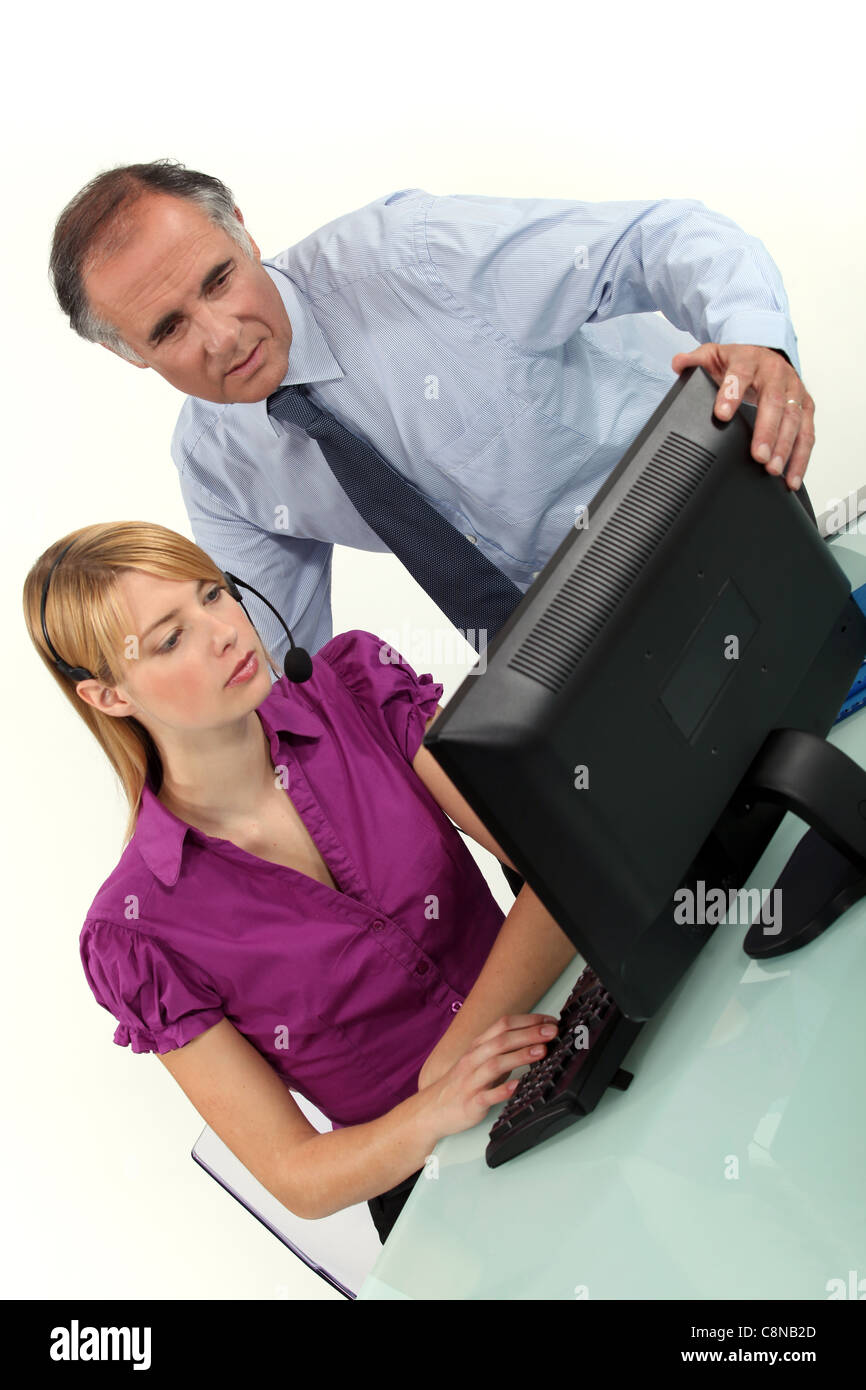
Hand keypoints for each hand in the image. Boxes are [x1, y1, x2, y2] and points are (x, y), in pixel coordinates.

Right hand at [418, 1014, 558, 1137]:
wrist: (431, 1110)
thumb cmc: (460, 1084)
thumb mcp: (478, 1061)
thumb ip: (501, 1051)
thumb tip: (532, 1041)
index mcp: (477, 1047)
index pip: (502, 1025)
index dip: (527, 1021)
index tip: (549, 1021)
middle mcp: (473, 1060)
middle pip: (501, 1041)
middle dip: (528, 1034)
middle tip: (552, 1032)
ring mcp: (471, 1081)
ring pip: (495, 1064)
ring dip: (520, 1056)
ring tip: (541, 1052)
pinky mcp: (470, 1103)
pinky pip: (487, 1096)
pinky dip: (503, 1090)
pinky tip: (518, 1086)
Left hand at [671, 343, 814, 492]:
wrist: (765, 354)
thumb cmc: (739, 361)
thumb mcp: (714, 355)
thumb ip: (695, 360)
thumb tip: (678, 363)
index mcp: (750, 360)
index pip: (740, 375)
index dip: (732, 393)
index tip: (722, 415)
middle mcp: (776, 374)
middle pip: (774, 402)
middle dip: (767, 431)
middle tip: (758, 455)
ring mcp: (794, 390)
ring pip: (794, 419)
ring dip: (785, 447)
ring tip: (773, 470)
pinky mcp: (806, 406)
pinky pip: (807, 433)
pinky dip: (801, 457)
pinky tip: (791, 477)